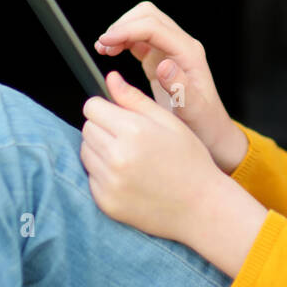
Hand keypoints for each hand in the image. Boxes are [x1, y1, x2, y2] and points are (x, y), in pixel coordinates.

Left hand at [80, 71, 220, 244]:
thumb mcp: (169, 122)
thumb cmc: (190, 161)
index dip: (105, 108)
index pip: (92, 107)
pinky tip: (128, 177)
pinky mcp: (105, 202)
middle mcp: (117, 157)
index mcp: (134, 131)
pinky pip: (91, 178)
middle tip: (129, 139)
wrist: (201, 208)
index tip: (118, 116)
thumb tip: (111, 78)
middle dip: (102, 128)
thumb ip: (135, 98)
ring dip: (100, 151)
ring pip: (85, 152)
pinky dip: (103, 175)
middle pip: (86, 128)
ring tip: (129, 158)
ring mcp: (110, 182)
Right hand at [94, 1, 247, 173]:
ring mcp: (171, 51)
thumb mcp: (194, 112)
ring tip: (104, 48)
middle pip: (148, 16)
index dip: (127, 29)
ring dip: (121, 30)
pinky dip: (123, 40)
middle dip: (123, 25)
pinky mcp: (160, 59)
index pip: (154, 27)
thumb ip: (180, 88)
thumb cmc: (204, 124)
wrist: (211, 133)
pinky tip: (111, 52)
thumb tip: (164, 64)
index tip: (106, 41)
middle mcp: (182, 47)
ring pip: (143, 23)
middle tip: (103, 45)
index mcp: (189, 54)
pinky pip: (140, 39)